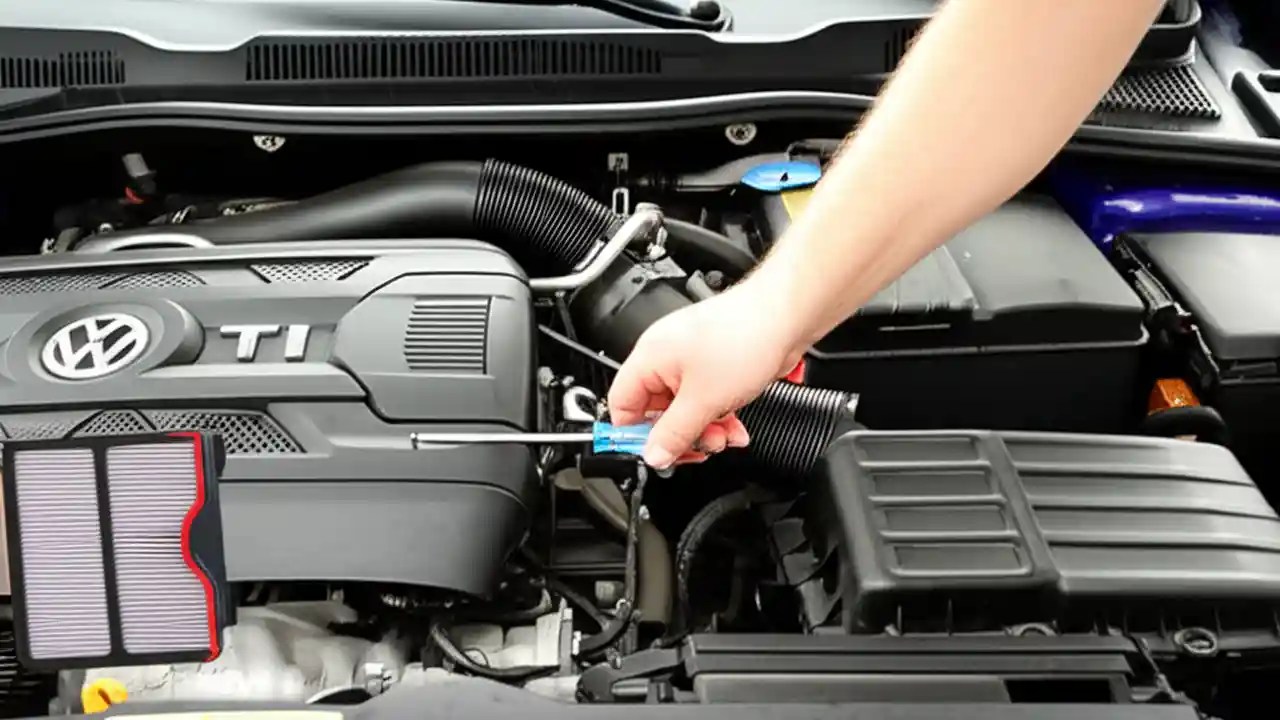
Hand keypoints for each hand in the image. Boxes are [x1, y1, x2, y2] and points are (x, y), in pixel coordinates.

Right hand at [607, 281, 805, 468]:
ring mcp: (691, 359)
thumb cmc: (744, 337)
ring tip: (726, 436)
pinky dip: (719, 416)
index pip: (622, 405)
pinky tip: (737, 426)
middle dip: (681, 435)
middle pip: (656, 412)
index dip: (636, 434)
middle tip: (701, 447)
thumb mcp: (704, 400)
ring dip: (705, 430)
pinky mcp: (715, 363)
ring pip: (685, 409)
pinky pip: (706, 399)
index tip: (658, 452)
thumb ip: (675, 433)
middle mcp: (665, 356)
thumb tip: (654, 455)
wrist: (785, 316)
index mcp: (649, 357)